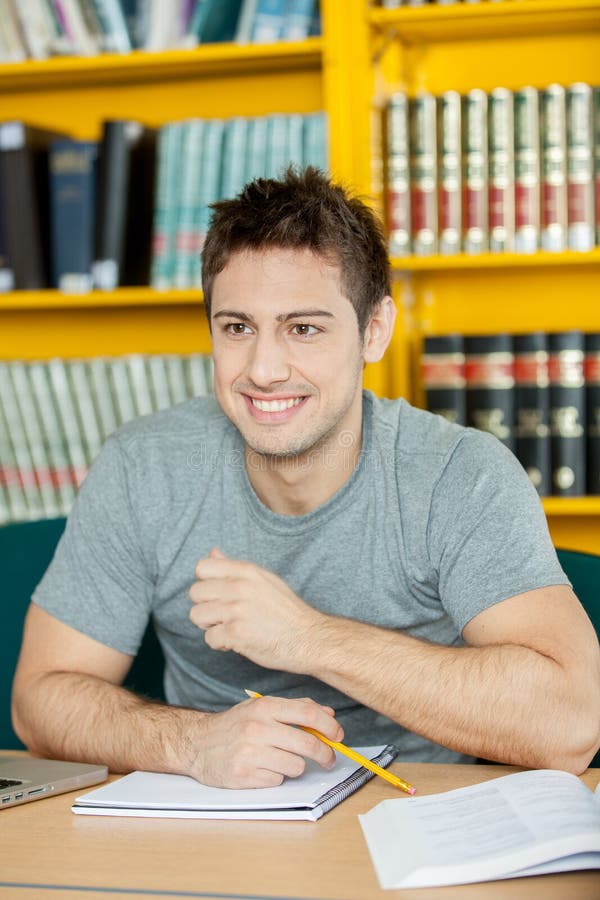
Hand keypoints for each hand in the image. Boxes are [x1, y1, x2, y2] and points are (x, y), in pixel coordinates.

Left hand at [189, 549, 324, 671]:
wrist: (309, 638)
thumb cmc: (286, 611)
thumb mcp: (263, 580)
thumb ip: (235, 567)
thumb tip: (212, 552)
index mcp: (246, 571)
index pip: (202, 567)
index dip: (205, 583)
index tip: (218, 595)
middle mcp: (239, 586)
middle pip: (195, 593)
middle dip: (206, 606)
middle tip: (224, 615)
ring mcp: (237, 610)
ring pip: (197, 615)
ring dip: (210, 626)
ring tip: (230, 627)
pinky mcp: (236, 633)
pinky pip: (209, 638)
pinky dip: (220, 643)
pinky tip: (236, 641)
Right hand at [190, 695, 343, 787]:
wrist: (197, 743)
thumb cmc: (235, 725)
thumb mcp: (262, 708)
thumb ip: (296, 709)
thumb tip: (329, 715)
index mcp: (264, 707)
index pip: (307, 713)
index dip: (329, 726)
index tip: (338, 735)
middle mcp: (257, 728)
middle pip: (308, 744)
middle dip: (324, 754)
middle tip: (327, 759)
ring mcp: (249, 753)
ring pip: (296, 766)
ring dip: (296, 766)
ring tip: (282, 760)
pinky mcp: (243, 776)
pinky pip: (278, 780)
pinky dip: (276, 777)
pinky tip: (263, 769)